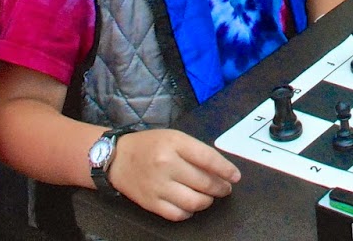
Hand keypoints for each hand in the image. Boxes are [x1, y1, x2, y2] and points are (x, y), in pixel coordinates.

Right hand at [105, 128, 239, 221]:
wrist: (116, 158)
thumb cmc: (149, 146)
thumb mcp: (174, 138)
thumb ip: (196, 151)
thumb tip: (220, 169)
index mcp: (174, 144)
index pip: (208, 158)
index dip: (226, 169)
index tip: (236, 176)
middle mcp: (166, 165)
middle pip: (204, 182)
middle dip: (220, 187)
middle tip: (225, 188)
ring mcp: (158, 186)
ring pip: (194, 202)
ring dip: (207, 201)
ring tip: (209, 197)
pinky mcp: (151, 203)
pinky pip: (178, 214)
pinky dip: (189, 212)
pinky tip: (190, 205)